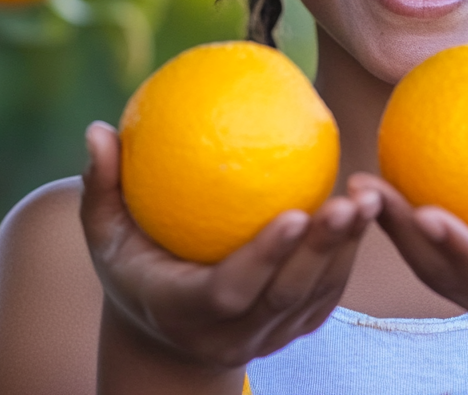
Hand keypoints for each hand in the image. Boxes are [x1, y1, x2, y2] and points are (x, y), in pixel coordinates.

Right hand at [80, 121, 380, 370]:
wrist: (164, 338)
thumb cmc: (131, 268)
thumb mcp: (105, 235)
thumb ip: (101, 188)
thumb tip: (96, 129)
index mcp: (185, 311)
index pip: (231, 291)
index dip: (264, 256)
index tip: (294, 211)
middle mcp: (232, 333)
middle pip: (288, 294)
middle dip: (323, 249)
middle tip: (351, 200)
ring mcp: (269, 336)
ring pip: (317, 296)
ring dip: (348, 248)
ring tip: (371, 198)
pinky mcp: (295, 328)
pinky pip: (329, 293)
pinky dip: (349, 254)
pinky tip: (368, 209)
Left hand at [351, 85, 467, 337]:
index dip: (466, 250)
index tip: (427, 211)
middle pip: (463, 283)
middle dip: (410, 241)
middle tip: (369, 190)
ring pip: (446, 283)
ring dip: (399, 240)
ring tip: (360, 190)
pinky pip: (450, 271)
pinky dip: (416, 237)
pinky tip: (389, 193)